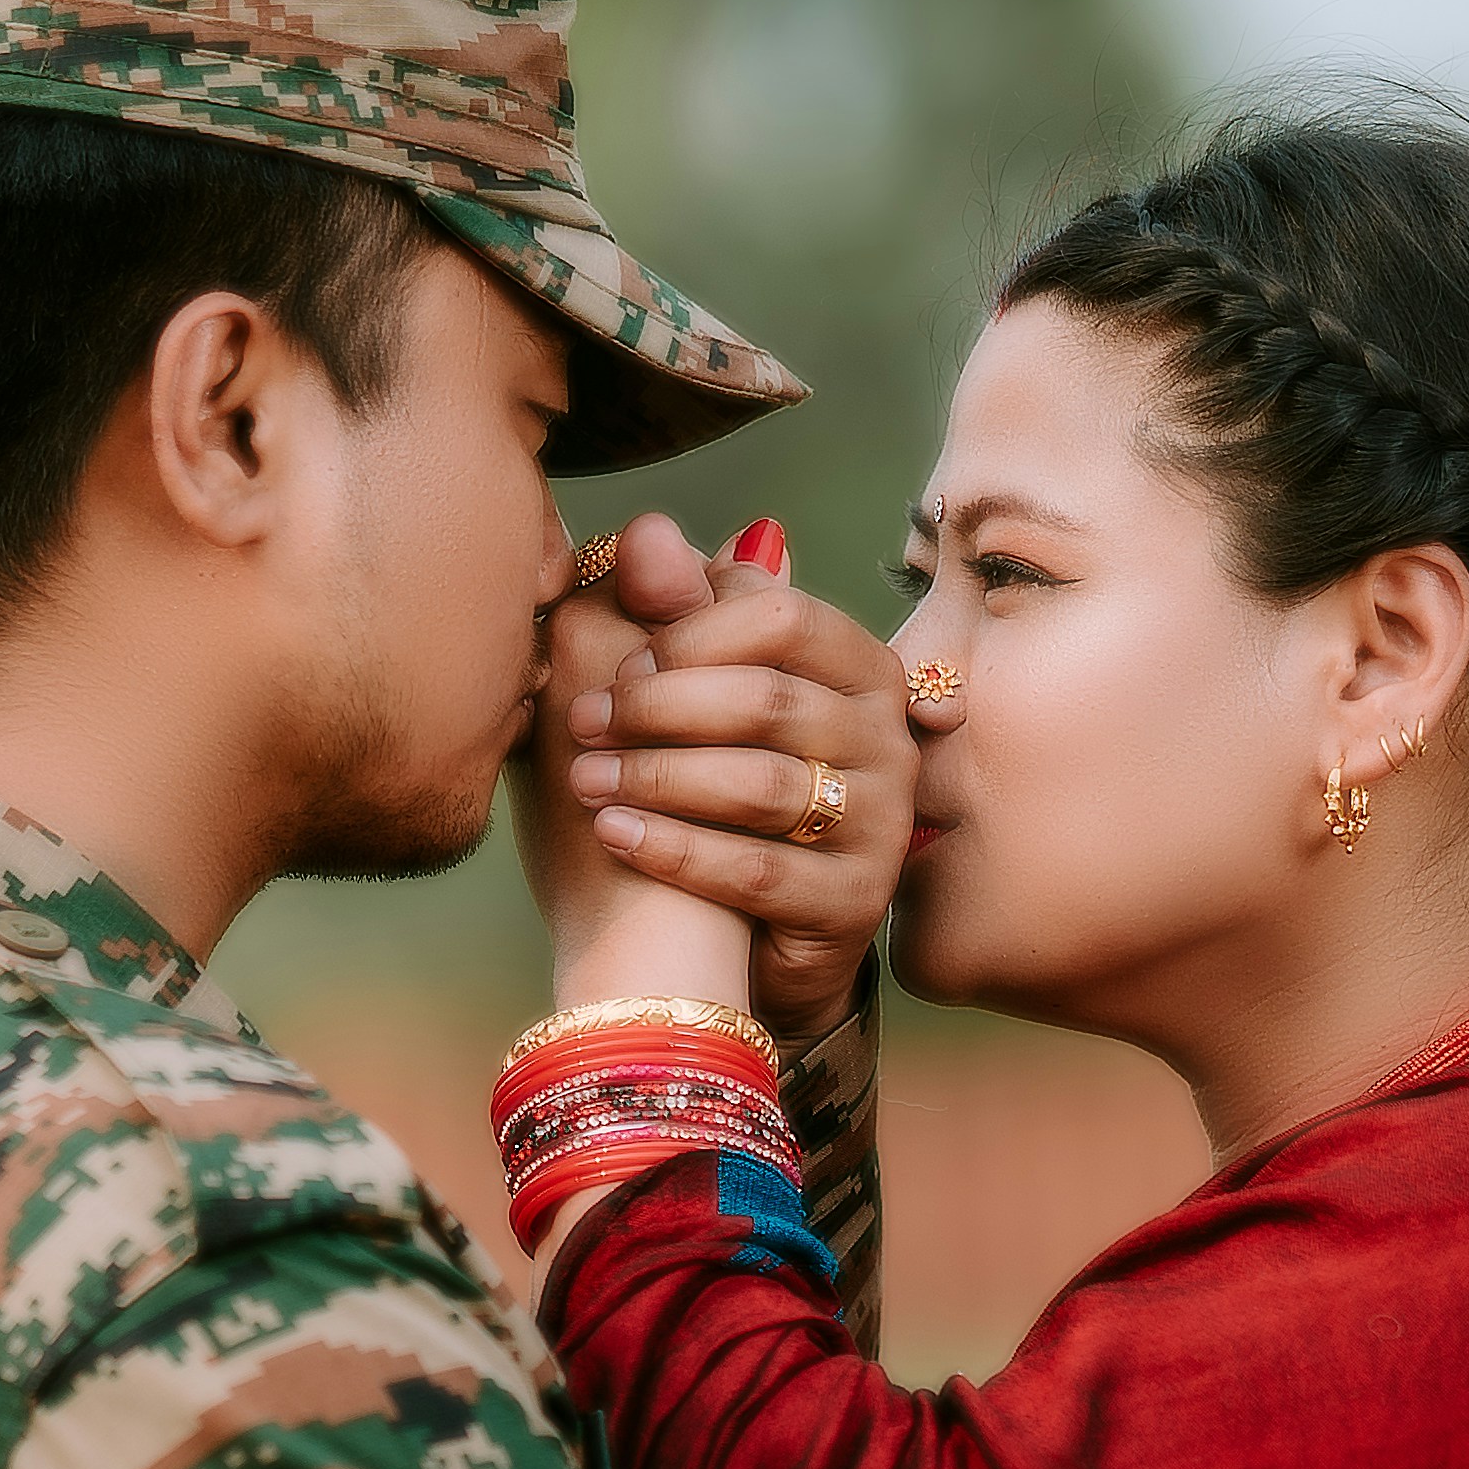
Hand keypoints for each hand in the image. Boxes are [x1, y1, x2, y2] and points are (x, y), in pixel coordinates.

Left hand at [562, 519, 912, 1044]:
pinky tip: (612, 834)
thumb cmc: (709, 795)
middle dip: (659, 708)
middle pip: (767, 700)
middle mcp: (885, 740)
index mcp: (858, 668)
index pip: (782, 615)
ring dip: (656, 778)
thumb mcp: (694, 695)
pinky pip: (755, 870)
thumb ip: (675, 611)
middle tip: (583, 722)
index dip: (688, 633)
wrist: (739, 938)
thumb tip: (644, 530)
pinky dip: (673, 847)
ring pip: (760, 785)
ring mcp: (879, 826)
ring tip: (585, 781)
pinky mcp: (852, 905)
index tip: (619, 662)